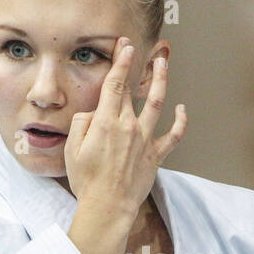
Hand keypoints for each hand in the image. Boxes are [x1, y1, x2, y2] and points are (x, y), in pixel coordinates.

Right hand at [64, 36, 186, 219]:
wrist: (108, 206)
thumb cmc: (87, 180)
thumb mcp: (72, 149)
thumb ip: (81, 124)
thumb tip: (93, 114)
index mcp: (106, 123)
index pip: (114, 85)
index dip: (121, 63)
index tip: (125, 46)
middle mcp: (128, 126)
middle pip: (133, 89)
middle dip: (137, 65)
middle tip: (140, 49)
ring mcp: (145, 139)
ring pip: (157, 103)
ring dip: (161, 80)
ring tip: (163, 63)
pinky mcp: (156, 154)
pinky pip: (174, 135)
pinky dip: (181, 121)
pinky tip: (182, 108)